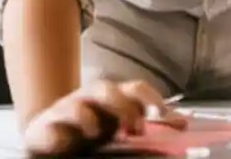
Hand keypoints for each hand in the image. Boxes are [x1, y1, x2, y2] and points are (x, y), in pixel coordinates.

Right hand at [22, 79, 185, 155]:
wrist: (48, 136)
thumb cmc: (91, 128)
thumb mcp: (120, 126)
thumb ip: (147, 122)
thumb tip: (183, 123)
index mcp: (115, 97)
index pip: (137, 89)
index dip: (152, 99)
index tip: (165, 117)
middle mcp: (93, 97)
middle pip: (110, 90)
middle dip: (124, 106)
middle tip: (136, 129)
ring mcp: (69, 107)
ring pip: (81, 102)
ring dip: (91, 117)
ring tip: (98, 134)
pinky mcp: (47, 122)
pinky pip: (56, 120)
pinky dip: (63, 130)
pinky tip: (68, 141)